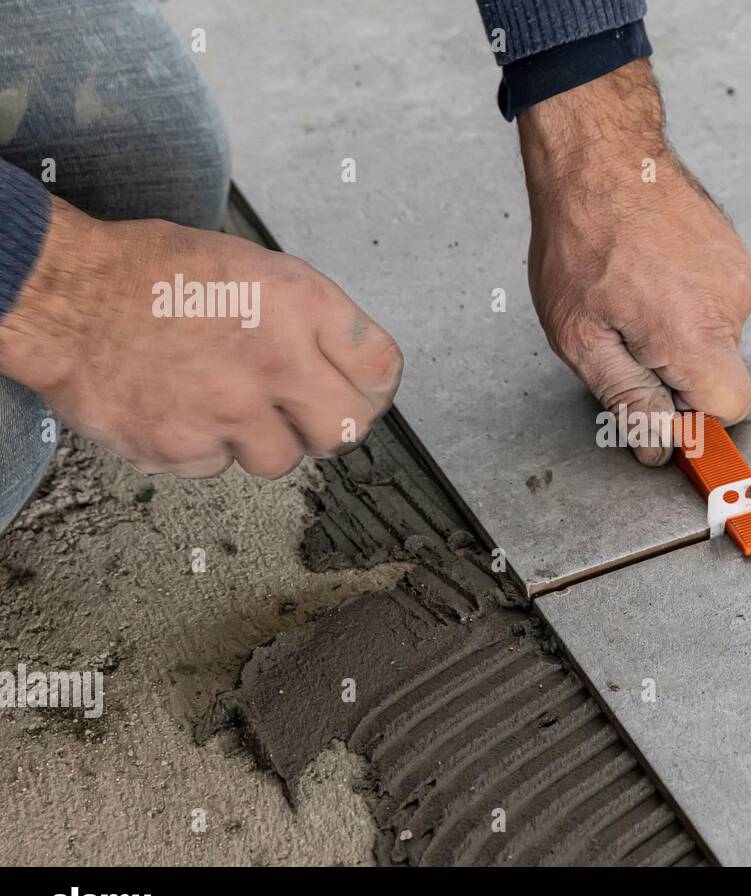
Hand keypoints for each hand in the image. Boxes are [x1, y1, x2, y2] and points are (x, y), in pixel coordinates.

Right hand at [0, 197, 402, 478]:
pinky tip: (178, 407)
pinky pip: (214, 467)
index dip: (375, 386)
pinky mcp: (180, 449)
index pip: (381, 367)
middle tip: (302, 414)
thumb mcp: (254, 267)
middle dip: (329, 428)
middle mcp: (273, 362)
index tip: (363, 393)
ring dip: (258, 439)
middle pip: (345, 432)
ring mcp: (226, 413)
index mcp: (297, 306)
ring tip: (221, 400)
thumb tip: (349, 362)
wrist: (63, 295)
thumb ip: (310, 317)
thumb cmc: (153, 274)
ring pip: (277, 460)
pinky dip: (201, 447)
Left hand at [518, 59, 750, 465]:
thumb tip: (659, 447)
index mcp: (694, 331)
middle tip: (624, 333)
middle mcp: (730, 303)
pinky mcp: (737, 253)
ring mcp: (739, 274)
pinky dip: (688, 299)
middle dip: (676, 371)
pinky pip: (719, 301)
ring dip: (679, 332)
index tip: (660, 406)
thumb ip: (627, 399)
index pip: (732, 407)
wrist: (602, 155)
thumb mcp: (581, 337)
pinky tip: (650, 272)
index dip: (695, 418)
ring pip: (718, 337)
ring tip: (633, 293)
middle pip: (720, 373)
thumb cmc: (581, 237)